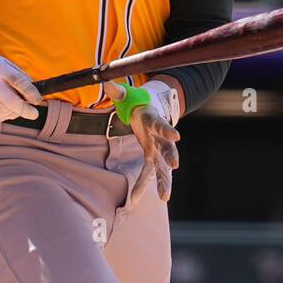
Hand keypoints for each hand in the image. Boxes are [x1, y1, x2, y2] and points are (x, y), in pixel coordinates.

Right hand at [0, 45, 42, 122]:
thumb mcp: (1, 63)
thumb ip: (16, 74)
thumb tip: (32, 86)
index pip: (19, 83)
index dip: (31, 93)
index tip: (38, 101)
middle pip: (11, 104)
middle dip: (24, 110)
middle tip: (33, 113)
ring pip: (3, 112)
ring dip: (13, 113)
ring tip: (17, 109)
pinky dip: (2, 114)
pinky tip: (3, 109)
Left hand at [103, 80, 180, 204]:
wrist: (151, 109)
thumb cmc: (136, 102)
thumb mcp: (127, 95)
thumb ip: (117, 90)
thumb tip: (106, 81)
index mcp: (153, 119)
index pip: (161, 124)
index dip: (167, 129)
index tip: (176, 136)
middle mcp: (159, 137)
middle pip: (167, 148)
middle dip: (171, 156)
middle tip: (175, 165)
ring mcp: (157, 149)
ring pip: (162, 167)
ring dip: (164, 181)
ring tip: (165, 197)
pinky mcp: (152, 157)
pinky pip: (150, 174)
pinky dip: (146, 187)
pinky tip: (143, 201)